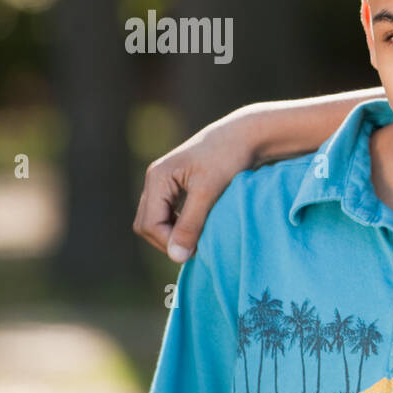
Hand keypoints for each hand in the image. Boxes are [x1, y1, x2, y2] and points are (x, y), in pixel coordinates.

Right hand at [133, 116, 253, 262]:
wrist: (245, 135)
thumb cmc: (229, 159)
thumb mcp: (209, 192)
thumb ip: (191, 224)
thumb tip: (176, 256)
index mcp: (158, 178)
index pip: (149, 224)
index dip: (169, 242)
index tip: (196, 250)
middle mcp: (155, 179)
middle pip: (147, 224)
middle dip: (168, 240)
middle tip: (196, 248)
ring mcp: (164, 182)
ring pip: (156, 219)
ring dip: (174, 234)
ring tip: (199, 240)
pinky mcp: (176, 185)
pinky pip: (168, 213)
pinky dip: (180, 225)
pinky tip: (200, 228)